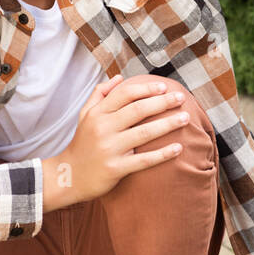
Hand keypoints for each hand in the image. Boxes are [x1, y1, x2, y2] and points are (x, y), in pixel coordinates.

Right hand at [48, 73, 191, 206]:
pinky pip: (143, 160)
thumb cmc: (82, 143)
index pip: (125, 94)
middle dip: (162, 102)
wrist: (68, 177)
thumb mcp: (85, 115)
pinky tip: (178, 148)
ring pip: (144, 133)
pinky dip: (162, 154)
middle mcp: (102, 128)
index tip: (164, 87)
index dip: (146, 89)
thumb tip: (119, 77)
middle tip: (181, 98)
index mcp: (98, 114)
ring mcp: (109, 149)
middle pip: (137, 110)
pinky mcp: (115, 169)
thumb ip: (100, 94)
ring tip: (185, 118)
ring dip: (168, 124)